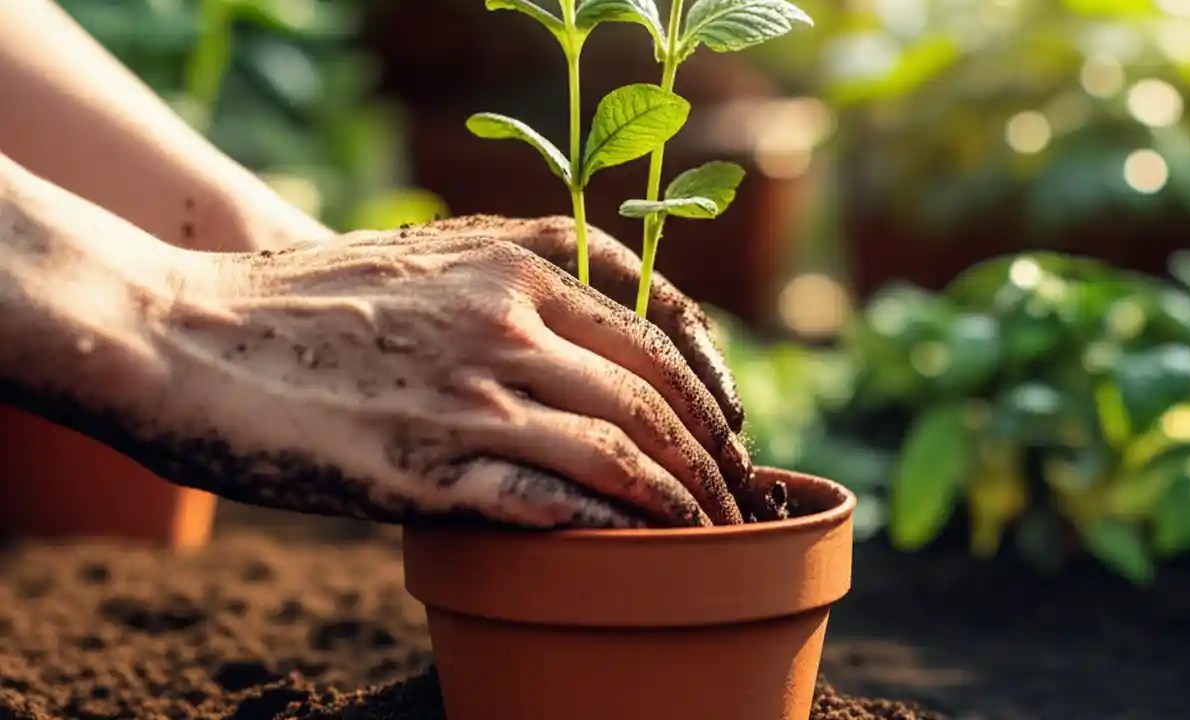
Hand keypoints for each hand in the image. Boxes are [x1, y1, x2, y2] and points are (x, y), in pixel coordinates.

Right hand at [142, 217, 753, 527]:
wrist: (183, 333)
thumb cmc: (301, 301)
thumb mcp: (418, 253)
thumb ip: (505, 276)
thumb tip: (580, 331)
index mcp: (510, 263)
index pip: (658, 318)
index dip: (714, 374)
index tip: (735, 417)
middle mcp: (507, 320)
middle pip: (655, 390)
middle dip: (714, 448)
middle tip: (739, 488)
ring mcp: (472, 394)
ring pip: (623, 450)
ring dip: (683, 498)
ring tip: (714, 530)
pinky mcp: (430, 469)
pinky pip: (557, 503)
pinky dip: (615, 528)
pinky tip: (644, 549)